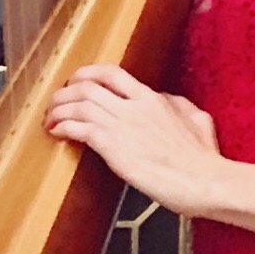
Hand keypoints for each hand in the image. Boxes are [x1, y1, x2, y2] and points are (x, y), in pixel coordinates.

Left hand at [43, 64, 225, 214]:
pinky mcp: (113, 147)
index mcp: (151, 98)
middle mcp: (133, 106)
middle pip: (86, 86)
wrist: (204, 180)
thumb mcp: (197, 119)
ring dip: (58, 110)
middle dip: (64, 93)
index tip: (75, 83)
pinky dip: (63, 127)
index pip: (111, 73)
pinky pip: (78, 128)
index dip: (86, 74)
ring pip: (78, 104)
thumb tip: (165, 100)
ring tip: (50, 120)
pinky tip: (56, 133)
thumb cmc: (203, 158)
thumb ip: (177, 106)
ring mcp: (122, 125)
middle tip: (56, 104)